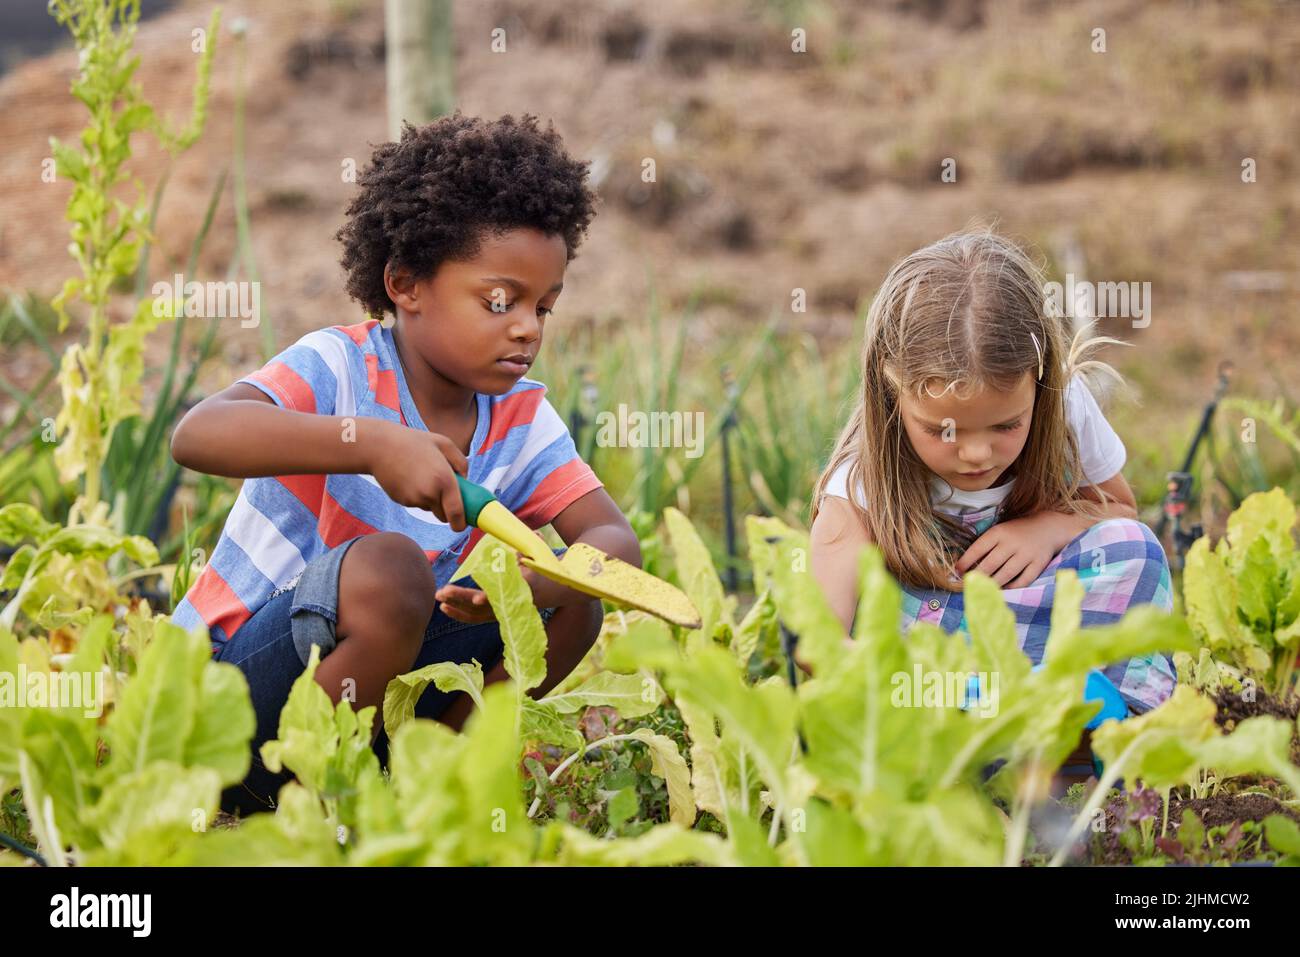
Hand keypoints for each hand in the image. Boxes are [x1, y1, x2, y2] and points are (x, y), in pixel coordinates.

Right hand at [366, 421, 470, 529]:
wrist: (380, 447)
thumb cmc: (414, 442)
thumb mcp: (444, 443)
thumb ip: (461, 462)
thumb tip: (465, 480)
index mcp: (445, 480)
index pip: (456, 513)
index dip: (460, 523)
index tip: (461, 525)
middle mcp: (430, 493)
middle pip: (443, 515)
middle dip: (446, 509)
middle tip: (443, 490)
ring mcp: (414, 499)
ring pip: (429, 508)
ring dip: (430, 499)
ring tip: (421, 475)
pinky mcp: (402, 501)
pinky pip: (416, 503)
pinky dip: (416, 495)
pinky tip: (409, 477)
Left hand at [437, 554, 558, 622]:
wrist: (557, 590)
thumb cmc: (547, 569)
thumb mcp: (543, 555)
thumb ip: (534, 545)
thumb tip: (534, 535)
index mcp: (525, 587)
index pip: (506, 593)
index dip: (492, 597)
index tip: (478, 598)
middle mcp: (513, 602)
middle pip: (485, 605)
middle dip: (463, 598)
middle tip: (443, 591)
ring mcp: (505, 610)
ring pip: (478, 614)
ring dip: (457, 607)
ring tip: (439, 597)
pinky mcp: (499, 614)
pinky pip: (477, 618)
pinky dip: (461, 615)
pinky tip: (445, 608)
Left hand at [955, 511, 1087, 588]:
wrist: (1048, 527)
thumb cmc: (1017, 532)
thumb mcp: (1000, 531)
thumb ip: (986, 546)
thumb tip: (965, 566)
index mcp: (999, 532)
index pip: (978, 548)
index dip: (965, 561)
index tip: (957, 571)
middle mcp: (1012, 542)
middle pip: (990, 564)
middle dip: (977, 576)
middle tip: (969, 584)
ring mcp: (1027, 554)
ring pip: (1006, 574)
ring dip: (993, 584)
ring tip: (984, 589)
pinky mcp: (1039, 563)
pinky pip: (1024, 580)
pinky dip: (1013, 587)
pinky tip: (1004, 589)